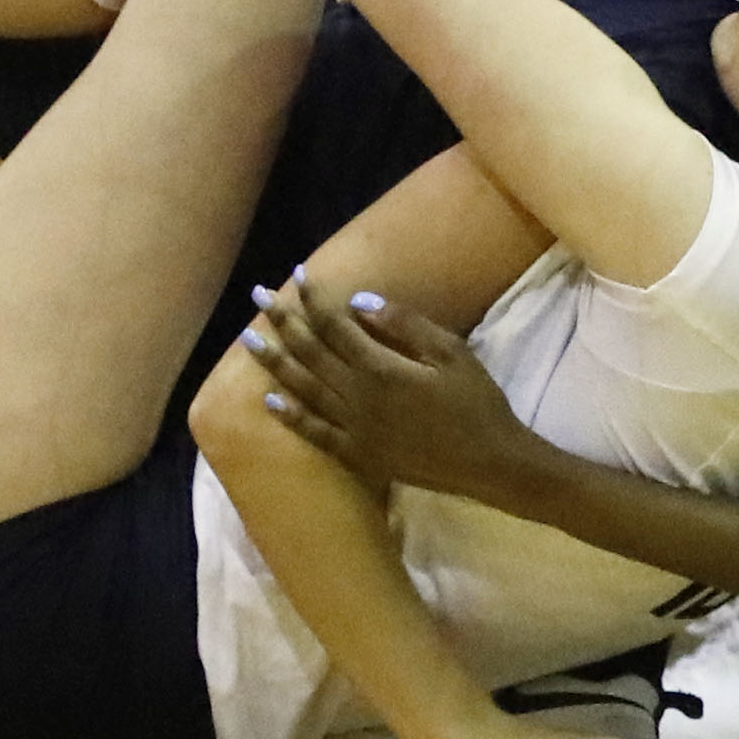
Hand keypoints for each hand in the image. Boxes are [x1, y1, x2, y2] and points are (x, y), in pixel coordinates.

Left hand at [246, 280, 544, 500]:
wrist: (489, 462)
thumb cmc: (476, 402)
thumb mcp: (451, 353)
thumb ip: (403, 325)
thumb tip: (357, 301)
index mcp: (381, 369)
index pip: (336, 327)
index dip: (315, 300)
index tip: (298, 275)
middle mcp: (358, 399)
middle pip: (311, 354)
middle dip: (283, 322)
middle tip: (258, 296)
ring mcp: (353, 430)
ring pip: (304, 390)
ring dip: (275, 363)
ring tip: (249, 340)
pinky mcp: (357, 456)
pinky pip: (315, 434)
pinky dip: (291, 417)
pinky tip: (270, 401)